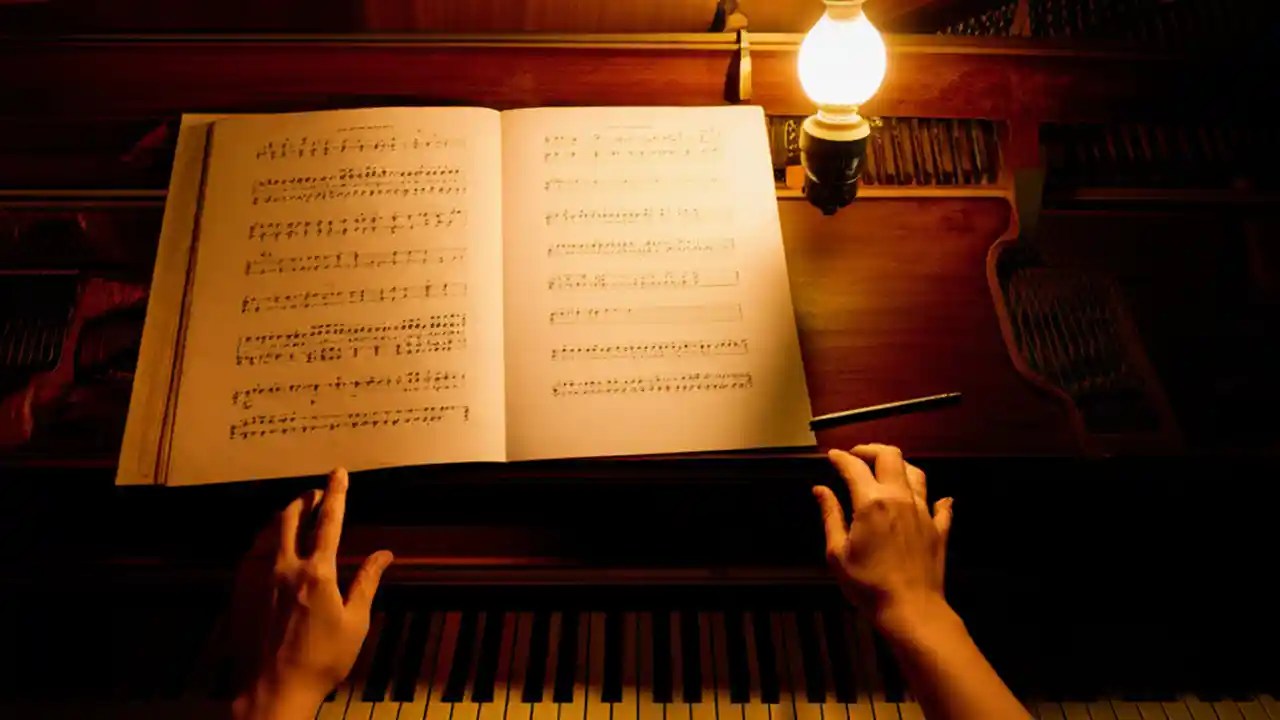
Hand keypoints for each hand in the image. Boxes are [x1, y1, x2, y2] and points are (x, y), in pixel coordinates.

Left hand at [231, 468, 393, 719]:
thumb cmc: (322, 660)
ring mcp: (258, 579)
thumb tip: (384, 554)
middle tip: (316, 493)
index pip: (328, 521)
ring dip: (282, 516)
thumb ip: (366, 582)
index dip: (336, 493)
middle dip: (304, 499)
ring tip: (293, 512)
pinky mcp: (241, 593)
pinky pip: (251, 554)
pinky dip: (263, 540)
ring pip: (266, 532)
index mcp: (317, 572)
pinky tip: (267, 545)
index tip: (339, 473)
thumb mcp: (355, 622)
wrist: (273, 689)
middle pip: (290, 518)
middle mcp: (284, 567)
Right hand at [813, 444, 953, 633]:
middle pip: (890, 456)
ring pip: (916, 473)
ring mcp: (923, 512)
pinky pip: (941, 506)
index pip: (854, 467)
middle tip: (858, 455)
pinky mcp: (939, 529)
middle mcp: (900, 499)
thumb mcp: (837, 553)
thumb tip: (820, 491)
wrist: (910, 609)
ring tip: (887, 471)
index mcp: (871, 503)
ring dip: (900, 466)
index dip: (841, 458)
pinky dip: (936, 499)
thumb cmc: (869, 585)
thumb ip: (830, 516)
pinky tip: (936, 499)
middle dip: (872, 449)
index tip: (833, 456)